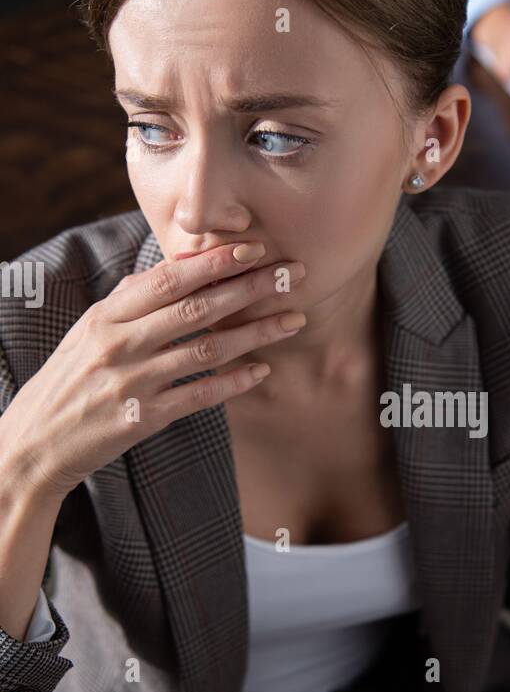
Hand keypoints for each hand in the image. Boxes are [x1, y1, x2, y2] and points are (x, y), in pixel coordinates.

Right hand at [2, 242, 305, 501]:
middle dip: (250, 289)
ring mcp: (132, 382)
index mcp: (107, 316)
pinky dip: (233, 383)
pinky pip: (198, 396)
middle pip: (196, 309)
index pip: (168, 279)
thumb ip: (131, 303)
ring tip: (293, 320)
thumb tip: (177, 269)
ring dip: (255, 334)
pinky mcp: (142, 419)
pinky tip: (262, 371)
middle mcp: (119, 344)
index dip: (214, 262)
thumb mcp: (89, 333)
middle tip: (292, 276)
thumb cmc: (69, 382)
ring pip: (206, 350)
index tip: (254, 248)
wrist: (34, 443)